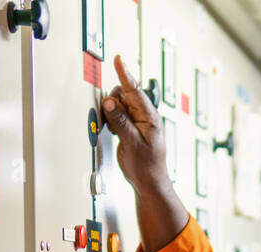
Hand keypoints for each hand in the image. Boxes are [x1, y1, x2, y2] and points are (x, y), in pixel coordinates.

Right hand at [99, 54, 166, 190]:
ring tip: (116, 130)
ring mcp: (137, 120)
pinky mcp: (130, 127)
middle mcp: (144, 115)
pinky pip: (116, 114)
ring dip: (112, 113)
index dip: (126, 74)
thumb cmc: (147, 166)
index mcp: (150, 116)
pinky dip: (112, 119)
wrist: (148, 181)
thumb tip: (110, 102)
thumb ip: (121, 121)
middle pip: (123, 94)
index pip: (135, 90)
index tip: (119, 60)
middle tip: (113, 121)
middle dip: (114, 103)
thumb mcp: (132, 143)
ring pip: (117, 104)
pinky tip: (115, 131)